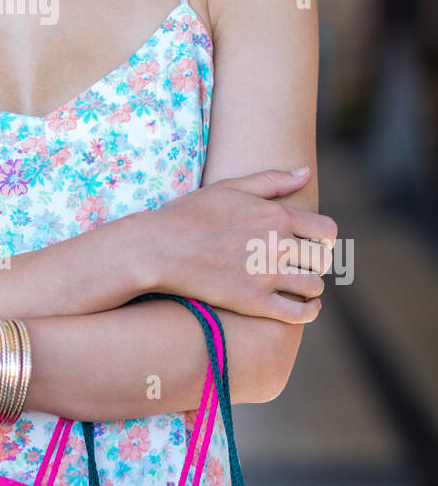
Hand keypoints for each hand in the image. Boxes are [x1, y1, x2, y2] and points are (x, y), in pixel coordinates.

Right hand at [144, 166, 334, 322]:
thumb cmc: (191, 214)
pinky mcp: (254, 302)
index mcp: (276, 215)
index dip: (323, 238)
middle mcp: (277, 244)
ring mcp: (266, 275)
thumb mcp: (231, 187)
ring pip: (314, 286)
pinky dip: (309, 311)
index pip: (326, 230)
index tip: (311, 243)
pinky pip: (299, 313)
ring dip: (311, 286)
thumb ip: (272, 180)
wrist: (159, 248)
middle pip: (323, 259)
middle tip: (302, 265)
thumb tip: (305, 173)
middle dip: (316, 262)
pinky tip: (303, 306)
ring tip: (297, 284)